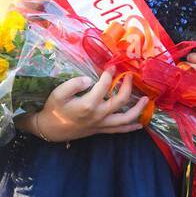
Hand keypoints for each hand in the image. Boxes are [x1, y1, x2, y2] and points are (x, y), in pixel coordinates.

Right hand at [35, 68, 149, 140]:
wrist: (50, 129)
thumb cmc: (54, 109)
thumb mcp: (58, 93)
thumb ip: (74, 84)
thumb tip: (89, 79)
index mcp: (88, 104)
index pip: (104, 86)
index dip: (109, 74)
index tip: (111, 66)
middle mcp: (98, 115)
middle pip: (120, 101)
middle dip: (127, 87)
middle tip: (129, 76)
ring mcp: (101, 124)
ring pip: (125, 119)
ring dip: (137, 109)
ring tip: (145, 100)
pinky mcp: (100, 130)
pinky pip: (119, 130)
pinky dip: (130, 127)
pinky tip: (140, 125)